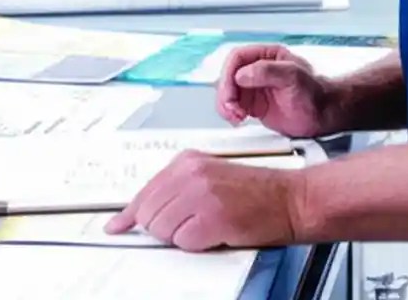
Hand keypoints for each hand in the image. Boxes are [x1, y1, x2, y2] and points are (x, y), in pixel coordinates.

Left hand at [104, 151, 300, 250]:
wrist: (290, 199)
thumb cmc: (257, 192)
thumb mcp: (211, 178)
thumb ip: (177, 190)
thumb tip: (143, 213)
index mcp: (188, 162)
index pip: (145, 192)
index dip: (130, 214)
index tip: (116, 225)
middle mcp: (191, 174)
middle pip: (149, 214)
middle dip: (164, 228)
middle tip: (191, 226)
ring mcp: (201, 194)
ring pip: (163, 230)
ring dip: (181, 237)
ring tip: (207, 226)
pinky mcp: (213, 217)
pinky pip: (184, 242)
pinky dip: (198, 245)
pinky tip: (217, 233)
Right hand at [216, 44, 336, 137]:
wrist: (324, 115)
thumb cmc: (315, 93)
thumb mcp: (293, 77)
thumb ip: (268, 71)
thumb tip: (242, 74)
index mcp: (267, 56)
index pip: (237, 58)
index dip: (230, 73)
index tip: (232, 89)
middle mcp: (258, 70)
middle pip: (228, 75)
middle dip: (225, 92)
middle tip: (231, 107)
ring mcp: (254, 88)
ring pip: (228, 92)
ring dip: (225, 105)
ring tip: (236, 116)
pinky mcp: (253, 105)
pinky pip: (233, 106)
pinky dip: (230, 113)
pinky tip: (238, 119)